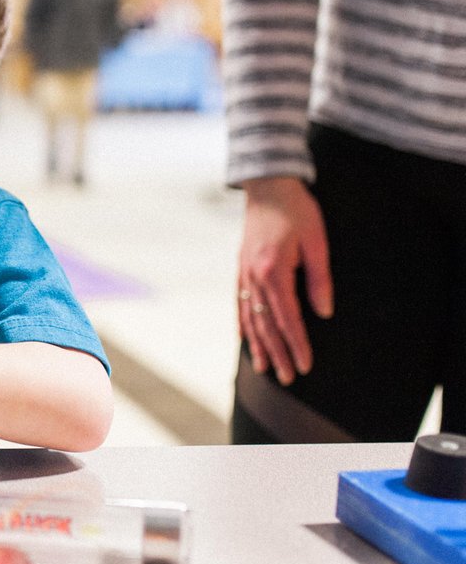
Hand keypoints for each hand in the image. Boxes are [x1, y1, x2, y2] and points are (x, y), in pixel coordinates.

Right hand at [237, 177, 333, 384]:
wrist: (267, 186)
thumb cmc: (297, 210)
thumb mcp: (317, 241)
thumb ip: (319, 278)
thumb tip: (324, 312)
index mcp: (274, 271)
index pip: (287, 317)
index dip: (297, 344)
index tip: (305, 364)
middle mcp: (254, 277)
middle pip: (266, 324)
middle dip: (279, 353)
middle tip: (290, 378)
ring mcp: (244, 273)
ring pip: (250, 317)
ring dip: (259, 345)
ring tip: (267, 369)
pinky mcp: (241, 268)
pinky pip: (239, 303)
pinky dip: (242, 324)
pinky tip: (245, 340)